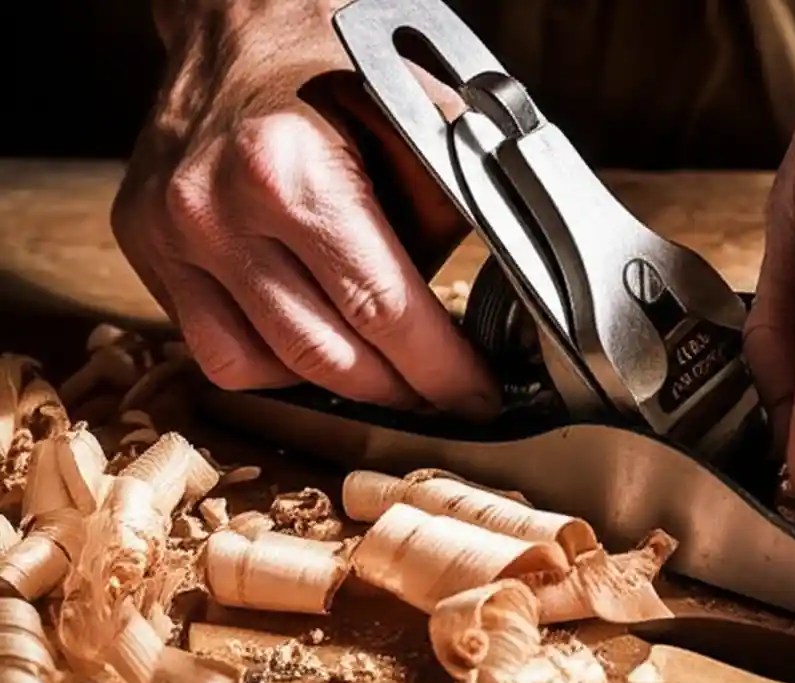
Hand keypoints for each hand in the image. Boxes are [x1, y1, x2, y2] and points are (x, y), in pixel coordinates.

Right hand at [111, 0, 499, 417]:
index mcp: (289, 169)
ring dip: (339, 386)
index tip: (478, 396)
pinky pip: (216, 350)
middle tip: (442, 394)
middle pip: (325, 354)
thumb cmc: (340, 71)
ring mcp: (168, 234)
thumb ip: (466, 211)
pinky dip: (277, 366)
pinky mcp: (144, 248)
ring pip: (265, 369)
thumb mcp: (426, 123)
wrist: (241, 26)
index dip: (439, 369)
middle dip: (399, 390)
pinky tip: (320, 344)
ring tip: (386, 371)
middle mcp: (214, 208)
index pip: (381, 308)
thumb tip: (512, 306)